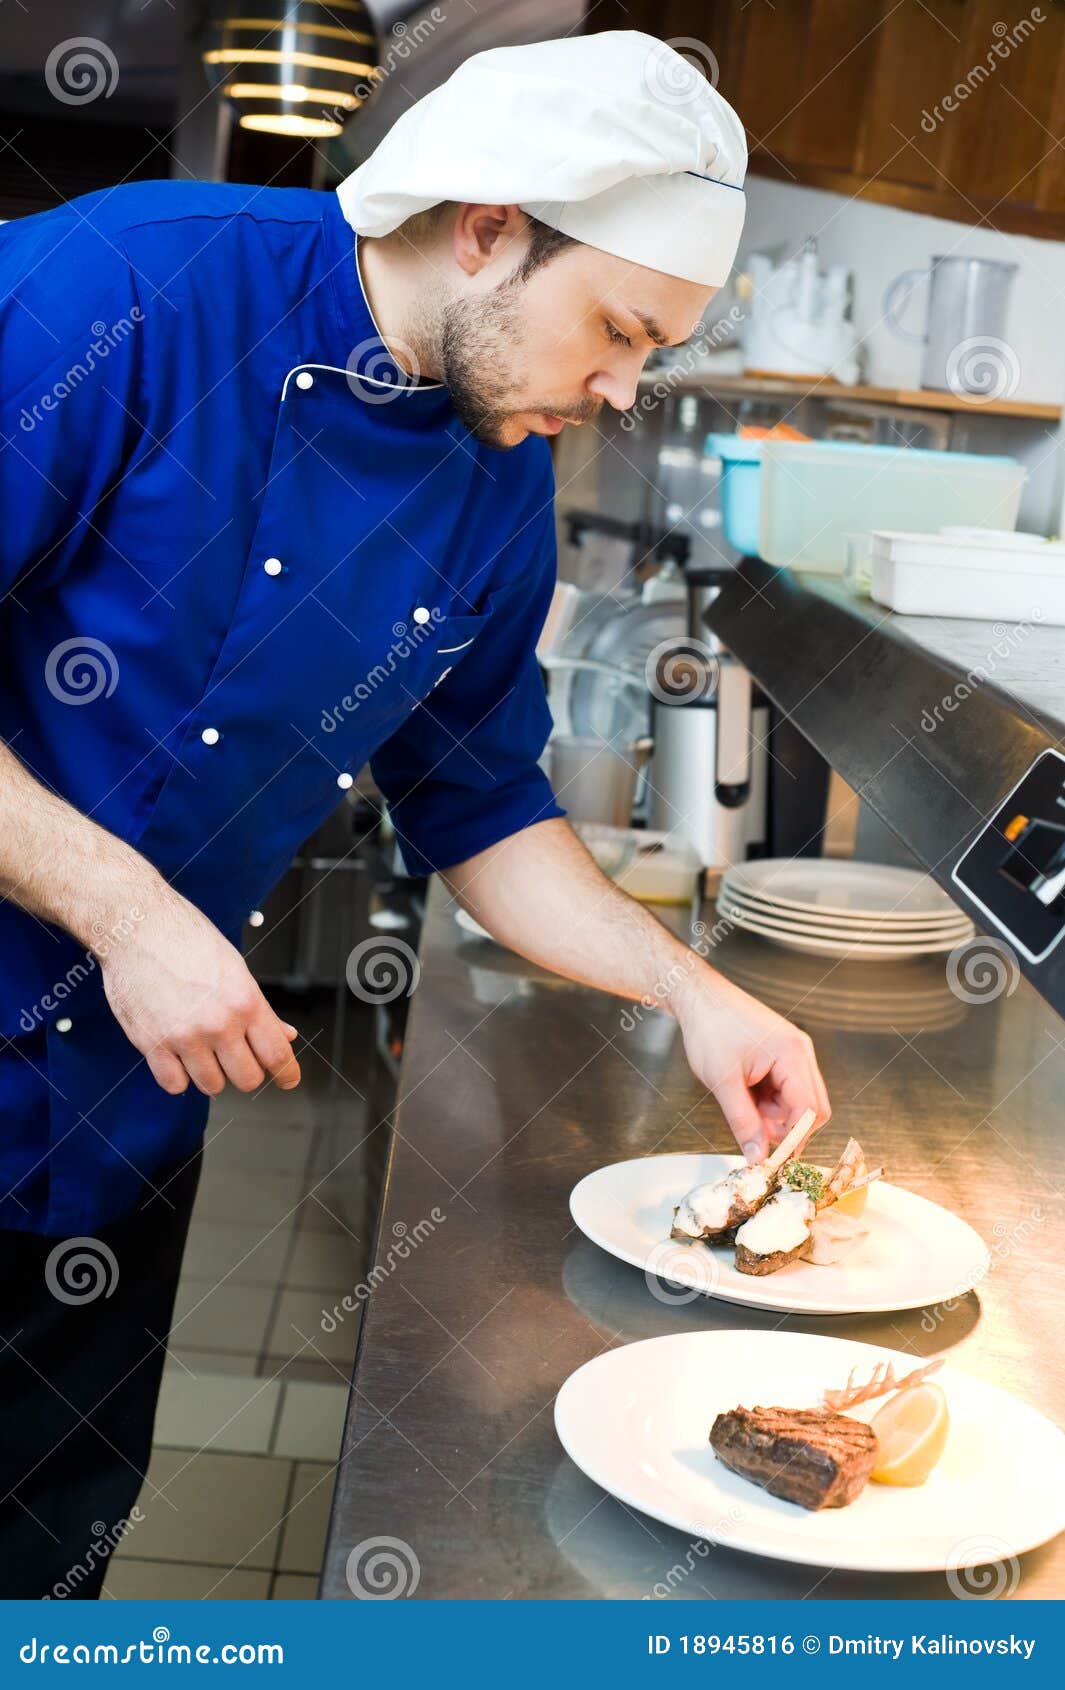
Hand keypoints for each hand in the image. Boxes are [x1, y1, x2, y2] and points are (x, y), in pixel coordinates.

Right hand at [99, 883, 300, 1097]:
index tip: (288, 1080)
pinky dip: (178, 1076)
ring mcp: (185, 1036)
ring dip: (211, 1075)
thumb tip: (286, 1034)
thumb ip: (260, 1009)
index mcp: (245, 1001)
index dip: (287, 1073)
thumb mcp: (235, 968)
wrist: (137, 927)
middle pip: (248, 1078)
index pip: (277, 1054)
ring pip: (213, 1086)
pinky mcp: (153, 1044)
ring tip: (203, 1052)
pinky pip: (174, 1085)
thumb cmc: (185, 939)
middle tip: (236, 1057)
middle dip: (245, 1072)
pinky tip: (178, 1057)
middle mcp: (219, 1023)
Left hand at [671, 967, 829, 1161]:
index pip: (811, 1110)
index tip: (773, 1159)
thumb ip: (743, 1122)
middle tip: (754, 1132)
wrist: (698, 997)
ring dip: (773, 1115)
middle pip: (811, 1107)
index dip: (794, 1138)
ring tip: (741, 1104)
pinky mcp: (781, 1055)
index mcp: (793, 1054)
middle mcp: (800, 1052)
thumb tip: (758, 1156)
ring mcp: (793, 1053)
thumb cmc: (710, 1027)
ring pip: (796, 1102)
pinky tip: (744, 1093)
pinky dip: (767, 1102)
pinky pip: (784, 1090)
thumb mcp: (723, 1082)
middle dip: (785, 1127)